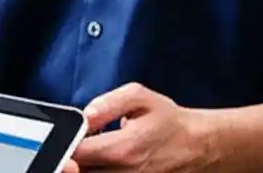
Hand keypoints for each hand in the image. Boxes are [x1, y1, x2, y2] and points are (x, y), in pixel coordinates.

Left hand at [72, 83, 215, 171]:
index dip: (65, 145)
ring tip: (88, 154)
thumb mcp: (140, 97)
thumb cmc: (168, 121)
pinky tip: (100, 163)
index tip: (66, 136)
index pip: (76, 154)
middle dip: (70, 160)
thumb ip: (108, 103)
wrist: (197, 146)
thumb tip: (85, 115)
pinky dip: (97, 171)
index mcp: (122, 149)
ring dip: (84, 168)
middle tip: (73, 147)